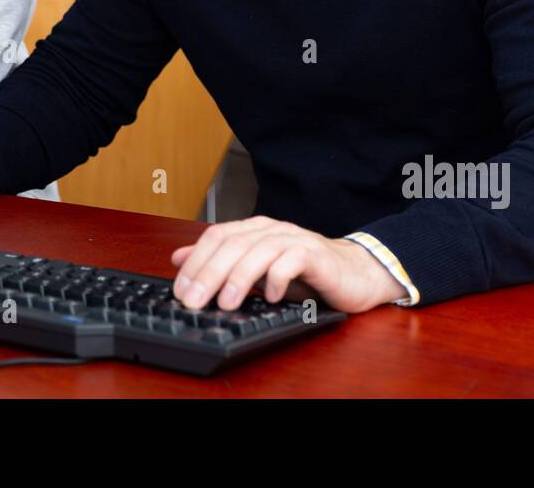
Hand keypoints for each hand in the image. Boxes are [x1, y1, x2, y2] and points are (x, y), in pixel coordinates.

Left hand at [169, 215, 406, 314]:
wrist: (354, 274)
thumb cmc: (305, 274)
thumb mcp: (256, 269)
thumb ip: (220, 262)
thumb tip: (179, 258)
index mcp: (254, 230)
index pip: (215, 236)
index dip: (195, 262)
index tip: (181, 291)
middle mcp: (272, 230)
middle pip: (233, 244)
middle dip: (209, 273)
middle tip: (194, 301)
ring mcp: (294, 239)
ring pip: (259, 250)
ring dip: (239, 277)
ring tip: (226, 303)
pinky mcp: (316, 254)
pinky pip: (293, 260)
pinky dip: (279, 277)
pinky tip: (271, 296)